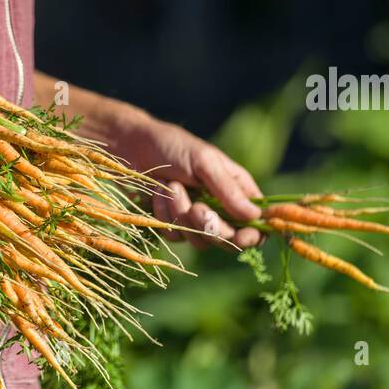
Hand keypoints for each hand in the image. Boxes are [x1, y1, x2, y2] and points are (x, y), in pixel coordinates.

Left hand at [132, 121, 263, 248]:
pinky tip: (158, 193)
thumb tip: (254, 217)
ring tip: (172, 186)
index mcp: (237, 189)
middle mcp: (220, 207)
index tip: (239, 236)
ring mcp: (196, 218)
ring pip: (199, 241)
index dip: (251, 236)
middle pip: (228, 240)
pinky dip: (164, 215)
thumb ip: (228, 190)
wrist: (134, 147)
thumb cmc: (174, 147)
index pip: (255, 225)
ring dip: (182, 214)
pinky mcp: (173, 224)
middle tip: (197, 207)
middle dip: (211, 227)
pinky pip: (174, 236)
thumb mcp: (205, 162)